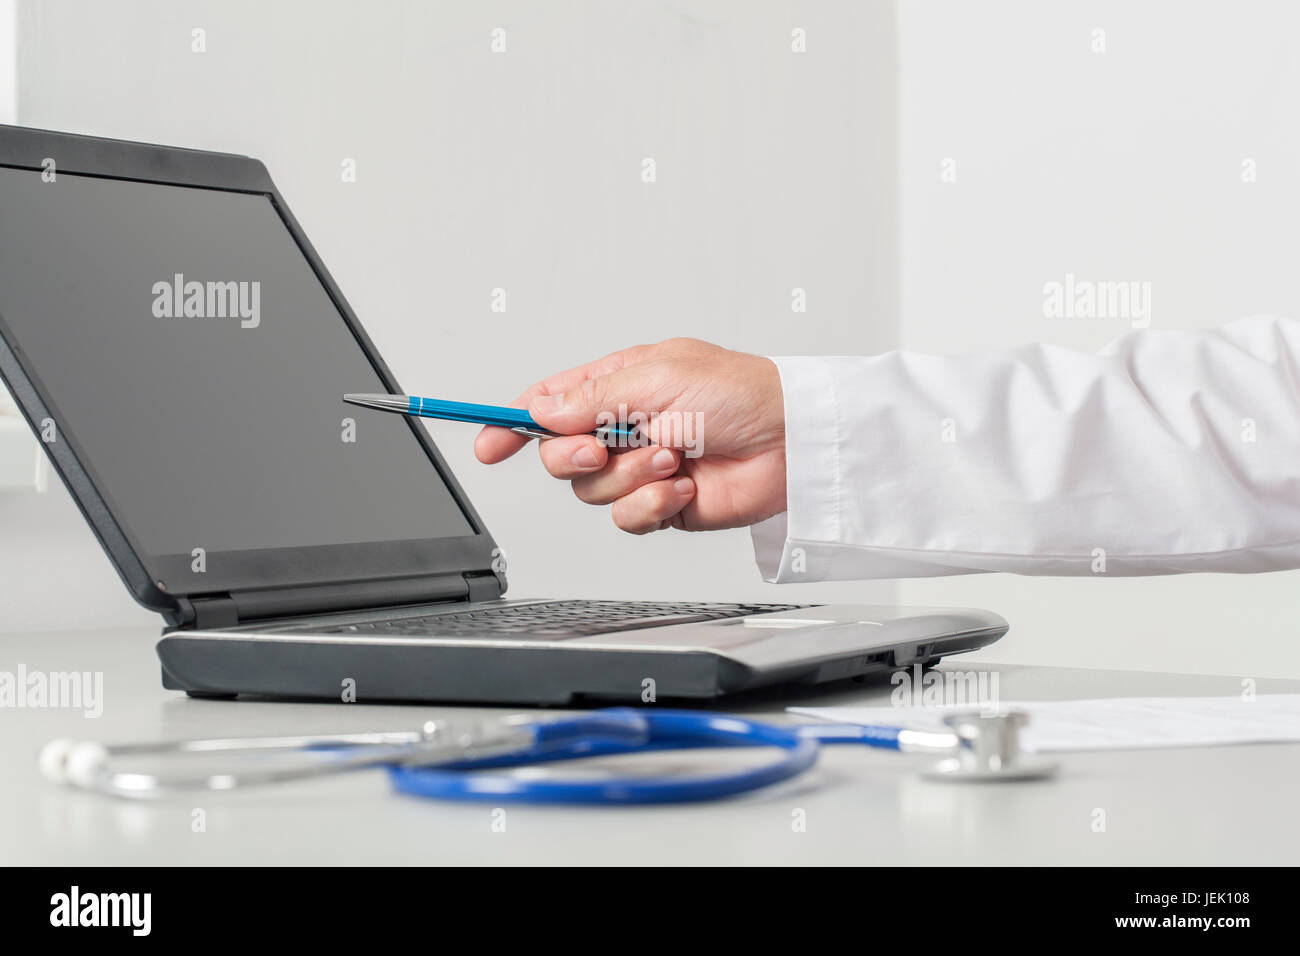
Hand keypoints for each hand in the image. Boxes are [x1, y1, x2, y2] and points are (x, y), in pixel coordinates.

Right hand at [474, 338, 786, 532]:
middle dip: (575, 456)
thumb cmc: (740, 392)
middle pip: (558, 457)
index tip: (487, 444)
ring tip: (672, 457)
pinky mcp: (663, 505)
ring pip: (591, 492)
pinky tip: (683, 485)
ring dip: (630, 477)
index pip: (548, 406)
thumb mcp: (656, 378)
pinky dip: (652, 503)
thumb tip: (540, 410)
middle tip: (604, 448)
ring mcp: (641, 468)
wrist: (791, 443)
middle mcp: (624, 428)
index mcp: (618, 386)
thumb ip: (591, 398)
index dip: (512, 425)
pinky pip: (628, 519)